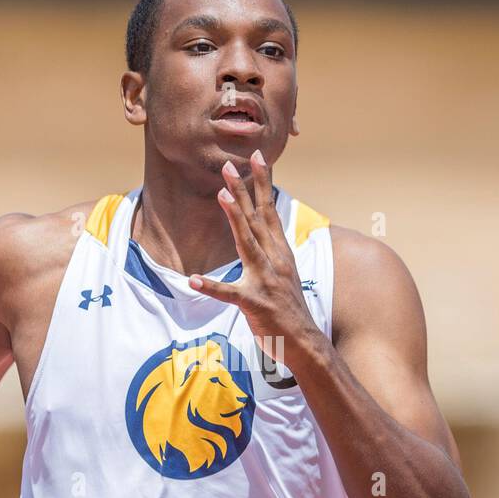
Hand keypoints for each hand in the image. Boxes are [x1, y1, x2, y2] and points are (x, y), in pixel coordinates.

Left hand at [190, 151, 321, 364]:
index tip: (257, 156)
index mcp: (280, 252)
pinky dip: (211, 287)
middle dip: (243, 190)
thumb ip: (271, 248)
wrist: (305, 342)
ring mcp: (265, 281)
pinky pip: (229, 294)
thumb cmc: (289, 308)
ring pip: (247, 244)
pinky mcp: (254, 303)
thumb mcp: (284, 272)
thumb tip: (263, 225)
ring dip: (234, 219)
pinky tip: (193, 280)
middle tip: (230, 165)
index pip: (269, 210)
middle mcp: (274, 260)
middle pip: (256, 219)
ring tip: (221, 196)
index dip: (263, 182)